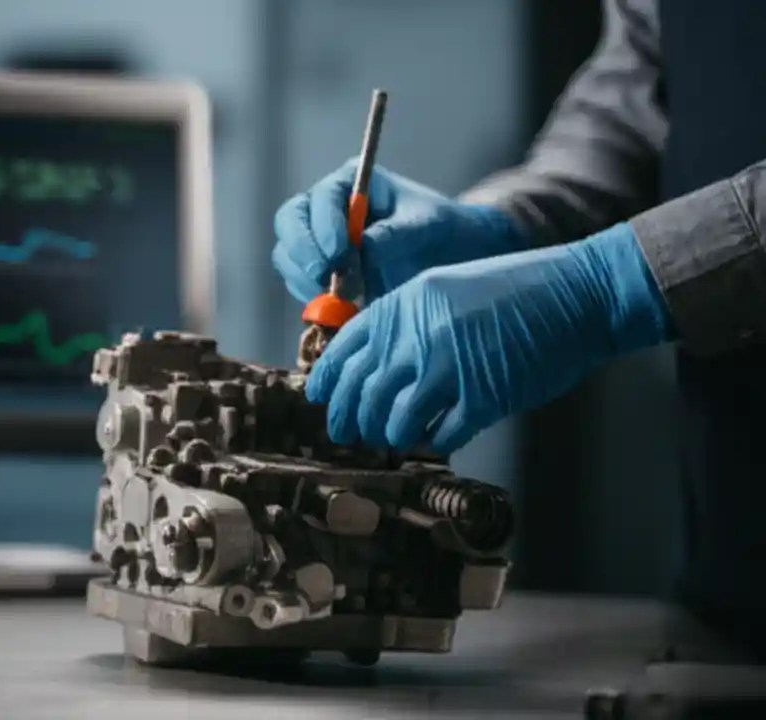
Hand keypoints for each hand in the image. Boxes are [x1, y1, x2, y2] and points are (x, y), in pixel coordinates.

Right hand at [272, 157, 527, 302]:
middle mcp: (326, 207)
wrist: (448, 255)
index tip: (338, 256)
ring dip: (303, 278)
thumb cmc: (440, 228)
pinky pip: (299, 281)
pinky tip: (335, 308)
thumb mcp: (427, 225)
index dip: (322, 227)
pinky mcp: (318, 270)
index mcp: (351, 183)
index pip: (320, 198)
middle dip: (303, 253)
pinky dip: (310, 296)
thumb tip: (362, 248)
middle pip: (290, 222)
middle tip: (324, 280)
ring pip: (287, 254)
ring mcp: (317, 239)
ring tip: (336, 298)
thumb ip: (395, 234)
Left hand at [304, 223, 673, 453]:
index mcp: (404, 306)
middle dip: (349, 420)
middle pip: (363, 393)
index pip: (345, 352)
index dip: (328, 382)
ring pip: (395, 421)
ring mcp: (451, 368)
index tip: (321, 400)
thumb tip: (370, 363)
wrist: (577, 293)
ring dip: (389, 435)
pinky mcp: (484, 397)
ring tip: (392, 438)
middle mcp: (419, 337)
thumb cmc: (512, 290)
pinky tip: (434, 439)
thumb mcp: (442, 289)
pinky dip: (433, 442)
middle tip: (348, 435)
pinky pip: (442, 434)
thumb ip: (404, 322)